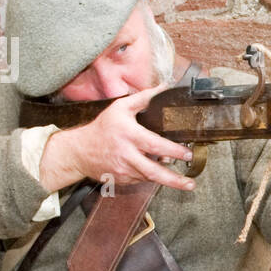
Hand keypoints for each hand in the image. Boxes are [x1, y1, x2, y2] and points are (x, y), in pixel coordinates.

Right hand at [38, 84, 197, 192]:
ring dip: (166, 179)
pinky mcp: (121, 180)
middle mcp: (126, 155)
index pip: (155, 145)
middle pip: (153, 172)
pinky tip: (157, 174)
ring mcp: (123, 170)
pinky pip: (140, 180)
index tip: (188, 154)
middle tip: (191, 183)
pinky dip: (150, 177)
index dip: (173, 151)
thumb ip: (143, 98)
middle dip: (174, 180)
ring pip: (149, 177)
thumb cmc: (103, 128)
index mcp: (129, 135)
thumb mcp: (120, 108)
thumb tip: (164, 87)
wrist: (80, 151)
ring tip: (182, 181)